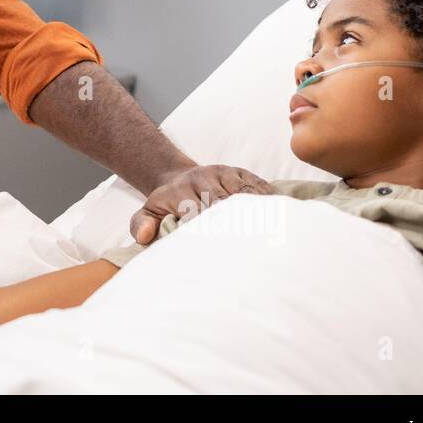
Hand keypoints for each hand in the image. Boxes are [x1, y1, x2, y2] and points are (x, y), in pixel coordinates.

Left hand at [129, 165, 274, 243]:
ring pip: (244, 192)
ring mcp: (224, 173)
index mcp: (180, 191)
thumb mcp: (146, 214)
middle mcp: (203, 178)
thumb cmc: (165, 205)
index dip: (209, 231)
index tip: (220, 251)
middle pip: (224, 202)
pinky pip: (258, 186)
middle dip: (237, 224)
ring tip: (273, 236)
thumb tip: (145, 236)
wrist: (177, 176)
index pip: (197, 213)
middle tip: (253, 249)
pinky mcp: (241, 171)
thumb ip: (141, 225)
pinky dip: (269, 202)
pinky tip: (282, 218)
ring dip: (258, 213)